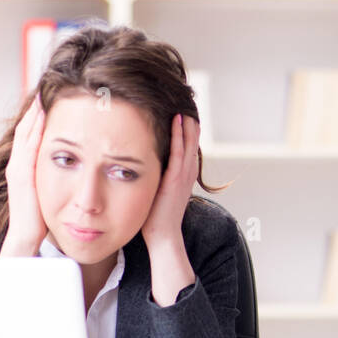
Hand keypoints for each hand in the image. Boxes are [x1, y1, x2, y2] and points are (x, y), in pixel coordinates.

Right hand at [1, 94, 48, 255]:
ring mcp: (18, 166)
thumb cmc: (40, 217)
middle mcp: (18, 162)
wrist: (26, 236)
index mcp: (24, 165)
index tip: (52, 96)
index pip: (31, 132)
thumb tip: (71, 162)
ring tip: (45, 92)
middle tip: (48, 84)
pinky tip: (43, 114)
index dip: (40, 114)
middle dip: (38, 106)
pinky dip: (35, 127)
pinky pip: (29, 144)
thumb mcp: (48, 189)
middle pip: (27, 126)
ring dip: (35, 112)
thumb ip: (55, 173)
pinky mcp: (22, 173)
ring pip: (26, 131)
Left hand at [141, 114, 199, 249]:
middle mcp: (187, 172)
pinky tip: (177, 121)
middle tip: (187, 101)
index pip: (188, 145)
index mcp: (184, 175)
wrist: (163, 235)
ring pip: (188, 142)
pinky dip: (179, 136)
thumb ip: (157, 176)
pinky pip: (178, 152)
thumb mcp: (159, 191)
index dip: (187, 128)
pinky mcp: (175, 179)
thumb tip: (144, 163)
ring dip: (186, 123)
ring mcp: (183, 175)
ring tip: (184, 104)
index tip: (182, 111)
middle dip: (190, 121)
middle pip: (192, 140)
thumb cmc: (156, 216)